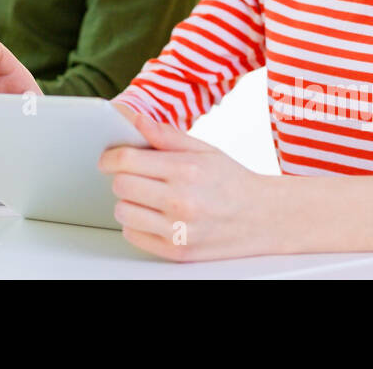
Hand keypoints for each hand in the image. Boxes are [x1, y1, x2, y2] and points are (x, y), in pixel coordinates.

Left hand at [100, 103, 280, 260]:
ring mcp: (178, 230)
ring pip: (122, 212)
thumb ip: (166, 135)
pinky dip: (137, 225)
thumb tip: (135, 120)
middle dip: (122, 178)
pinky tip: (154, 216)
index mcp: (185, 170)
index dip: (110, 157)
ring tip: (147, 197)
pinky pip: (133, 236)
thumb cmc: (231, 180)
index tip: (108, 158)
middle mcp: (181, 201)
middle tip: (135, 176)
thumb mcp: (203, 149)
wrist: (264, 218)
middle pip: (120, 186)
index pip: (126, 160)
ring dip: (129, 203)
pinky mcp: (177, 252)